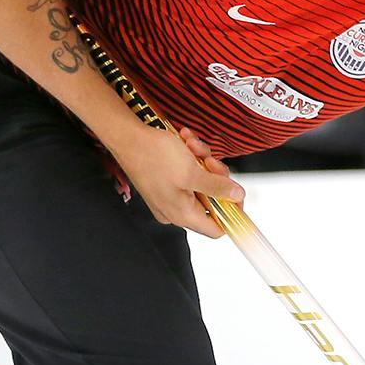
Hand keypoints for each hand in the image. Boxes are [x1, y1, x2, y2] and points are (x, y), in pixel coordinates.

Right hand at [112, 125, 242, 237]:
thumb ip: (217, 187)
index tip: (237, 193)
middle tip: (209, 161)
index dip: (232, 213)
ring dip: (203, 161)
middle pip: (213, 200)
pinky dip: (192, 157)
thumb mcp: (192, 172)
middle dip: (215, 176)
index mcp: (182, 214)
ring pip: (203, 182)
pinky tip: (185, 143)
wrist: (128, 135)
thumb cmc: (153, 155)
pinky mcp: (168, 181)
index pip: (217, 228)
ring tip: (192, 146)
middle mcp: (176, 209)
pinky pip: (190, 172)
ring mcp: (171, 195)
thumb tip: (237, 196)